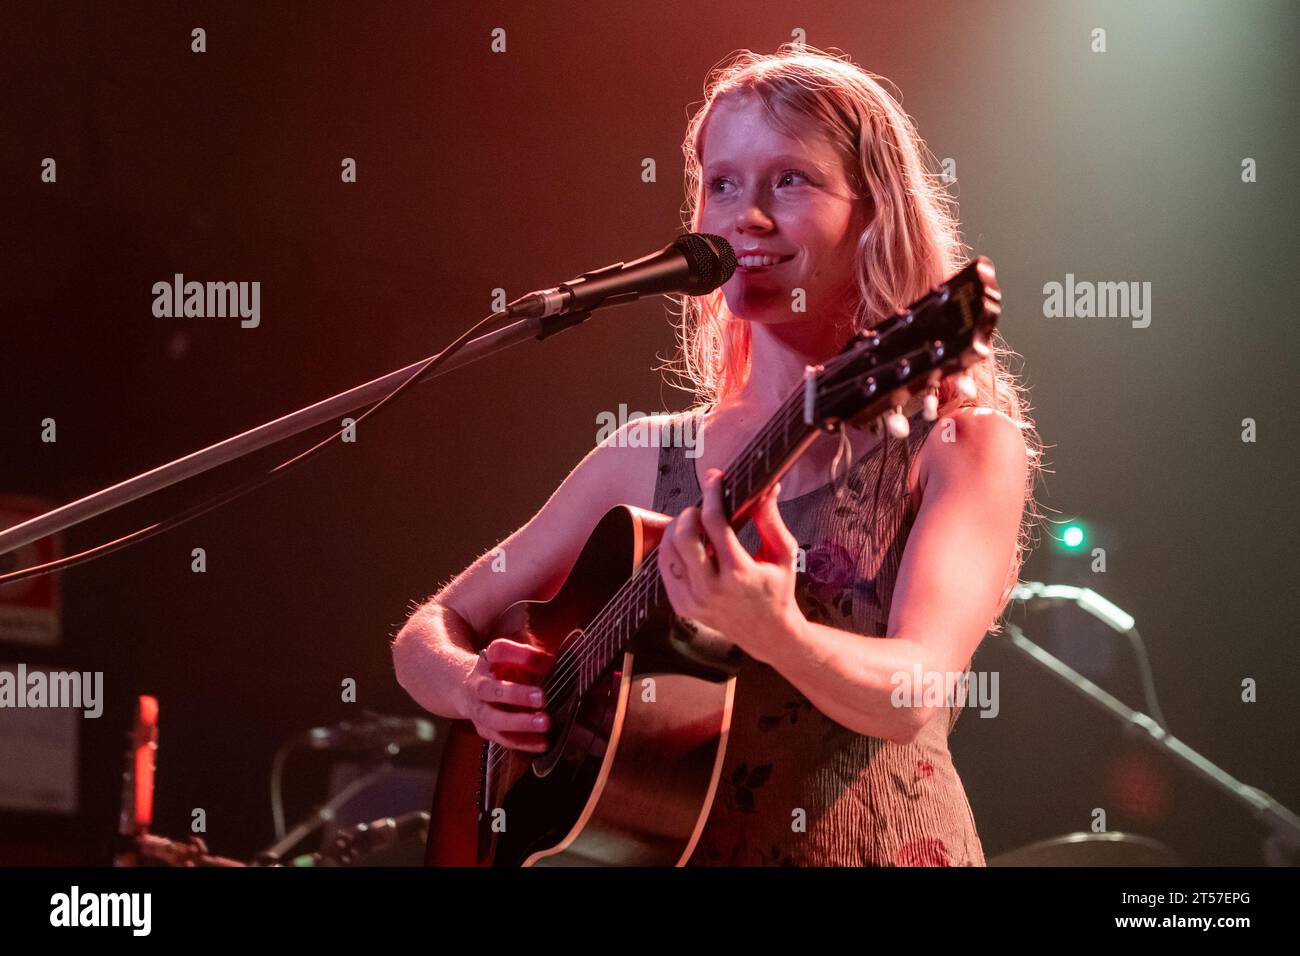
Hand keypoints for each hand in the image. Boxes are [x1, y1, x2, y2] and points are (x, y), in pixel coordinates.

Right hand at [459, 638, 553, 751]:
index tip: (546, 662)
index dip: (521, 655)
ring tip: (545, 723)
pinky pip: (501, 738)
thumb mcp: (513, 658)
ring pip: (494, 719)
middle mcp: (479, 684)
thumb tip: (550, 663)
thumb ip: (532, 659)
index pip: (499, 651)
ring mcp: (478, 709)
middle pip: (492, 689)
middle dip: (517, 694)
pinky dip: (522, 742)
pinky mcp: (483, 728)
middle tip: (542, 697)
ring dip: (520, 723)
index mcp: (487, 659)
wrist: (465, 687)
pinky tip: (542, 742)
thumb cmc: (499, 670)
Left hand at [658, 468, 804, 663]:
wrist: (768, 634)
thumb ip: (771, 520)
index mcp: (739, 573)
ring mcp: (693, 600)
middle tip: (702, 510)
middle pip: (683, 535)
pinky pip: (665, 568)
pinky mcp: (682, 607)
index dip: (712, 494)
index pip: (715, 522)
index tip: (714, 479)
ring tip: (694, 527)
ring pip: (667, 551)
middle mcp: (712, 588)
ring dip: (677, 529)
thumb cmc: (778, 591)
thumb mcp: (783, 555)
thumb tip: (766, 487)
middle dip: (690, 513)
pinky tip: (688, 546)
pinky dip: (672, 550)